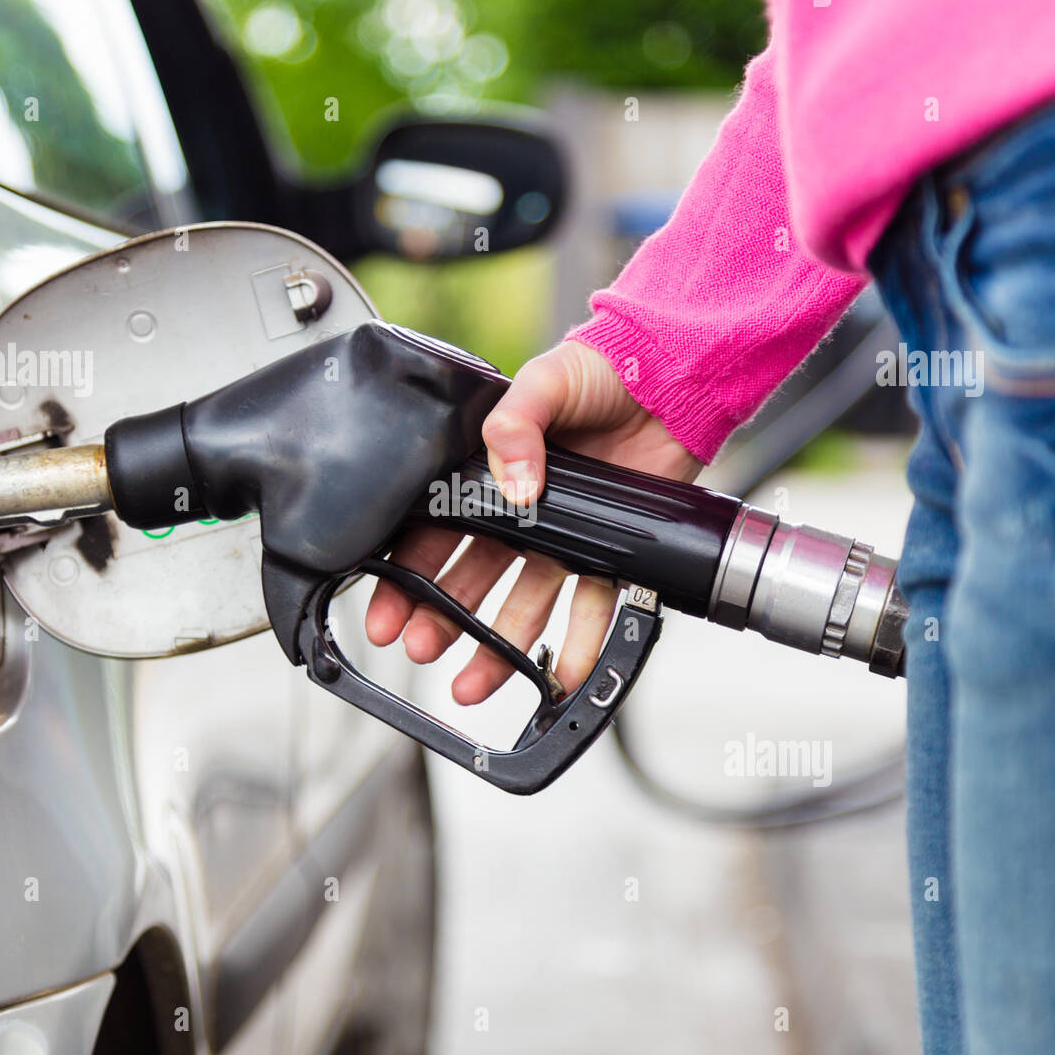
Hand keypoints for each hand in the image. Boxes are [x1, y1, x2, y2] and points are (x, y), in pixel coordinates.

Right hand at [364, 340, 700, 703]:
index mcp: (487, 475)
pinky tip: (558, 677)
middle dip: (439, 621)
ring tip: (471, 684)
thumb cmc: (600, 369)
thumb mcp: (544, 379)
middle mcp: (521, 516)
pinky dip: (577, 647)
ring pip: (520, 607)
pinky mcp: (610, 552)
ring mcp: (564, 538)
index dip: (405, 576)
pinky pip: (591, 609)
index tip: (386, 614)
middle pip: (469, 582)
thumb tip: (512, 485)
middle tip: (420, 648)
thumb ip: (514, 424)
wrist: (668, 376)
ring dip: (495, 649)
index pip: (433, 534)